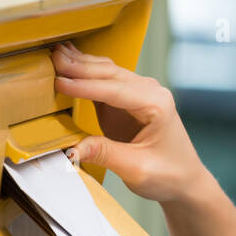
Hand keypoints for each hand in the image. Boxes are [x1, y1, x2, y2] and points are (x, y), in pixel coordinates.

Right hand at [50, 40, 210, 204]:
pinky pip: (105, 81)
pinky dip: (86, 73)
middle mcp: (151, 92)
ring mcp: (140, 93)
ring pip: (107, 72)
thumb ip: (104, 154)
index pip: (115, 90)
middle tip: (50, 58)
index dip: (85, 86)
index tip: (60, 82)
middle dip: (79, 66)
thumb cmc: (169, 174)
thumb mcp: (136, 169)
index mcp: (157, 105)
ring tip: (54, 55)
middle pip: (110, 74)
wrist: (184, 180)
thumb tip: (71, 149)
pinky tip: (69, 64)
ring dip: (81, 64)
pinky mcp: (128, 100)